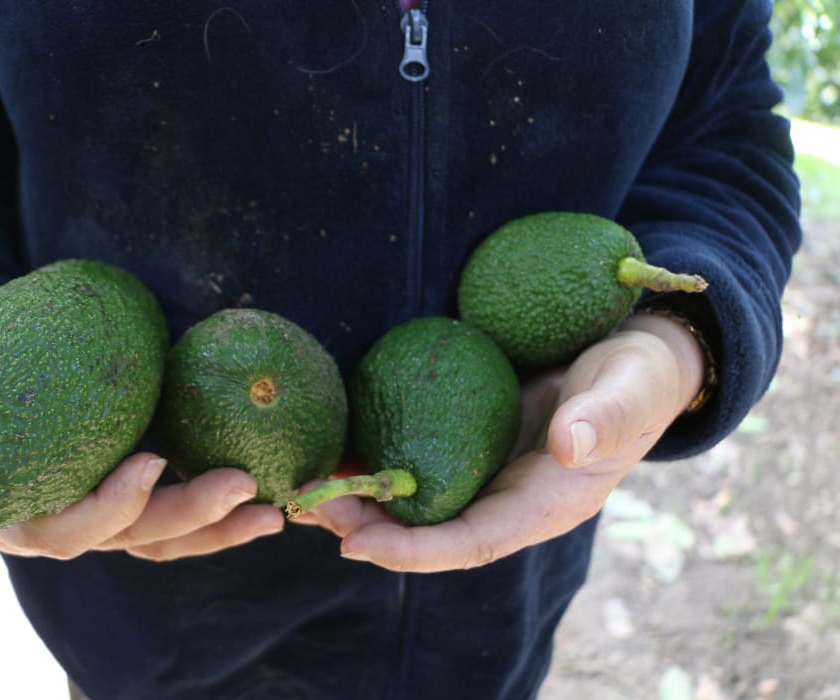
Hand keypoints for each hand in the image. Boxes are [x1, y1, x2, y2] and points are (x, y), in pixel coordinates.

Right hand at [0, 323, 282, 559]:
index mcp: (21, 518)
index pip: (68, 529)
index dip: (111, 504)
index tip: (151, 460)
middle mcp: (68, 534)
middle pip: (136, 540)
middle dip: (190, 516)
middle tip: (242, 483)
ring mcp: (107, 528)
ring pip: (168, 542)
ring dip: (222, 529)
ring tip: (276, 509)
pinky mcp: (135, 514)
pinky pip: (183, 526)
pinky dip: (224, 519)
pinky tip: (271, 501)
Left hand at [293, 314, 705, 572]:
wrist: (636, 359)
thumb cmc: (637, 378)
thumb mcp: (629, 390)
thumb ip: (604, 417)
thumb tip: (565, 446)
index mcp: (547, 503)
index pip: (474, 542)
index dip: (415, 550)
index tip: (356, 544)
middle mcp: (508, 498)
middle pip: (430, 531)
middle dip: (368, 526)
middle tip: (308, 507)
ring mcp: (486, 473)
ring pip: (415, 502)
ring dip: (358, 498)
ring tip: (301, 486)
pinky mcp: (468, 442)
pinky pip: (415, 460)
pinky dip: (372, 458)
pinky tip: (333, 446)